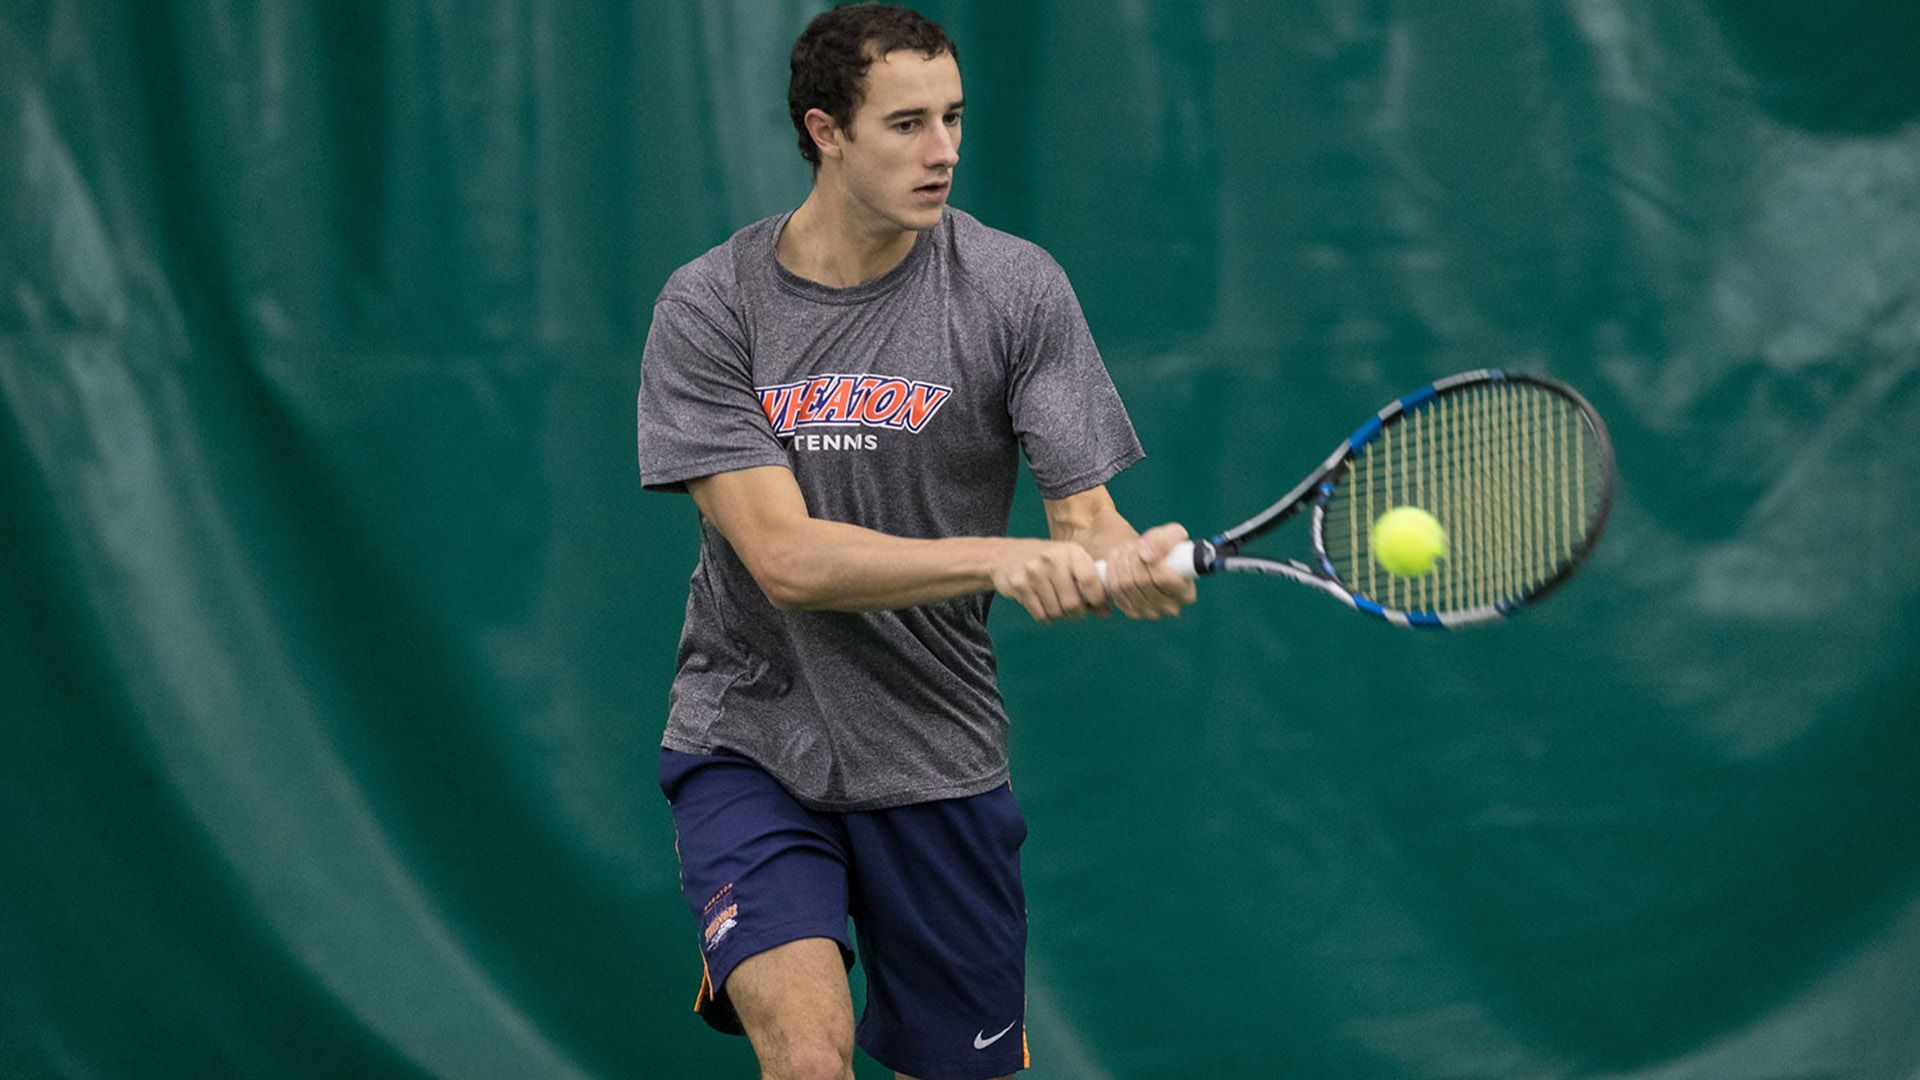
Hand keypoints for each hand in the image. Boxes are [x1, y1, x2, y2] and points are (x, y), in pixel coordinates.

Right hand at [990, 540, 1107, 623]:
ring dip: (1059, 616)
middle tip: (1072, 610)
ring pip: (1056, 611)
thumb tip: (1106, 612)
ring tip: (1056, 608)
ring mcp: (1034, 571)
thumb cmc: (1046, 562)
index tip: (1094, 603)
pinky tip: (1043, 608)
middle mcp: (1053, 559)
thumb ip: (1089, 586)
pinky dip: (1045, 618)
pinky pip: (1040, 614)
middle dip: (1075, 613)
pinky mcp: (1019, 585)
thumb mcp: (1069, 564)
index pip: (1091, 580)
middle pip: (1072, 603)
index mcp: (1071, 551)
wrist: (1006, 555)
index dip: (1096, 598)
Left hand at [1100, 523, 1197, 619]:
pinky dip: (1113, 572)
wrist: (1147, 559)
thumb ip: (1164, 541)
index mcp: (1187, 593)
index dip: (1151, 560)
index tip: (1145, 546)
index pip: (1164, 579)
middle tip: (1132, 544)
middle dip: (1133, 558)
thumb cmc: (1165, 547)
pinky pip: (1115, 591)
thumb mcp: (1172, 534)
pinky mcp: (1132, 611)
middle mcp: (1171, 608)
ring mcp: (1150, 612)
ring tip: (1125, 549)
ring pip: (1126, 586)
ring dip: (1122, 562)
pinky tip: (1118, 560)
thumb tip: (1146, 556)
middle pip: (1142, 582)